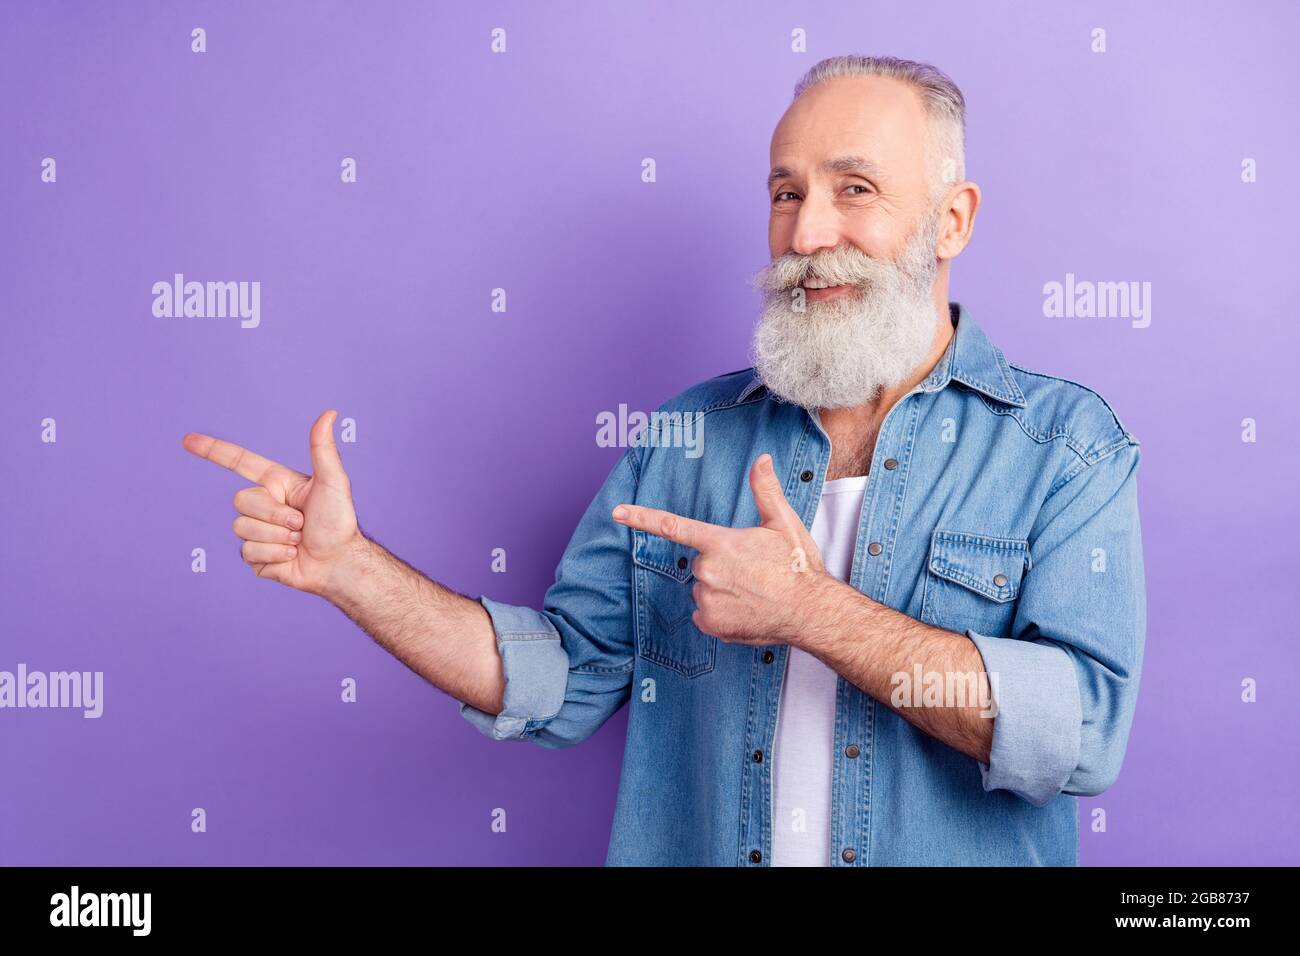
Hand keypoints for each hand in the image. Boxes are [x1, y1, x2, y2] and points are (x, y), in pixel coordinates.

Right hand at [181, 409, 363, 596]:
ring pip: (242, 527)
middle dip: (274, 514)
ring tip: (298, 540)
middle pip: (240, 500)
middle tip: (300, 524)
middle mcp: (263, 505)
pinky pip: (248, 551)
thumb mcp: (333, 482)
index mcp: (276, 483)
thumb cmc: (339, 522)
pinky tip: (291, 557)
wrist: (339, 563)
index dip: (213, 450)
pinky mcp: (255, 557)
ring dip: (276, 537)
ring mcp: (257, 531)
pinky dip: (274, 555)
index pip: (239, 462)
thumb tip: (330, 413)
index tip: (187, 439)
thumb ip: (323, 449)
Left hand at [611, 453, 828, 645]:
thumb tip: (762, 459)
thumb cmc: (798, 567)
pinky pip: (706, 614)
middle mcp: (708, 570)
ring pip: (704, 589)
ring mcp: (707, 599)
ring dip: (722, 590)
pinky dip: (721, 613)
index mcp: (720, 542)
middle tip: (754, 571)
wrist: (812, 611)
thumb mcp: (783, 523)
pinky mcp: (712, 624)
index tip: (617, 512)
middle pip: (701, 563)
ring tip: (754, 592)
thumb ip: (766, 490)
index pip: (673, 526)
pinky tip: (746, 610)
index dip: (641, 517)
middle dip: (721, 565)